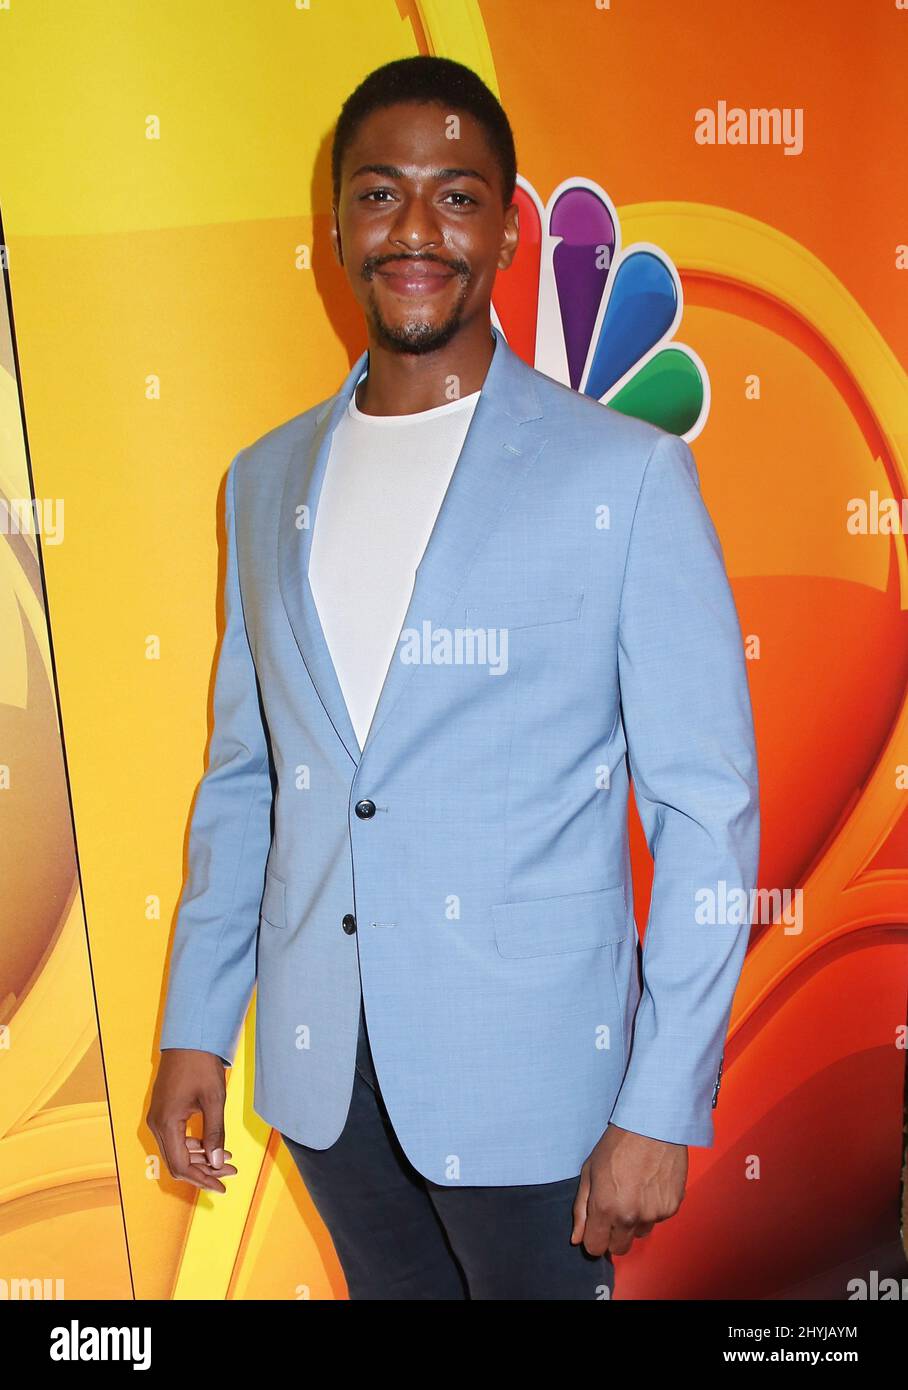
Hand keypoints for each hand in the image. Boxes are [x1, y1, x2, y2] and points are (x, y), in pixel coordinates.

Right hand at [147, 1049, 238, 1192]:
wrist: (188, 1038)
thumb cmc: (201, 1065)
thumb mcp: (214, 1100)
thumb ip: (215, 1133)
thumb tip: (218, 1164)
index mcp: (166, 1123)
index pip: (180, 1165)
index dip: (202, 1179)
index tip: (222, 1186)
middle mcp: (156, 1124)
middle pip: (177, 1162)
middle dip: (204, 1171)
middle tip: (230, 1173)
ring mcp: (158, 1117)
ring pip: (177, 1151)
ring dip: (200, 1159)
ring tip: (227, 1160)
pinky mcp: (163, 1111)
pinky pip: (176, 1138)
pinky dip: (194, 1146)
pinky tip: (213, 1145)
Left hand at [572, 1123, 687, 1256]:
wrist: (652, 1125)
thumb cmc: (617, 1144)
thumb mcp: (589, 1172)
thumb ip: (581, 1209)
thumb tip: (577, 1238)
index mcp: (606, 1208)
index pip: (595, 1248)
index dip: (594, 1238)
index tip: (596, 1226)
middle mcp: (631, 1217)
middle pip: (619, 1248)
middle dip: (614, 1234)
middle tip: (615, 1208)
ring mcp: (654, 1214)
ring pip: (640, 1233)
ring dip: (635, 1221)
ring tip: (634, 1191)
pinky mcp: (672, 1207)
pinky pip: (658, 1219)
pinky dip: (653, 1208)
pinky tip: (650, 1185)